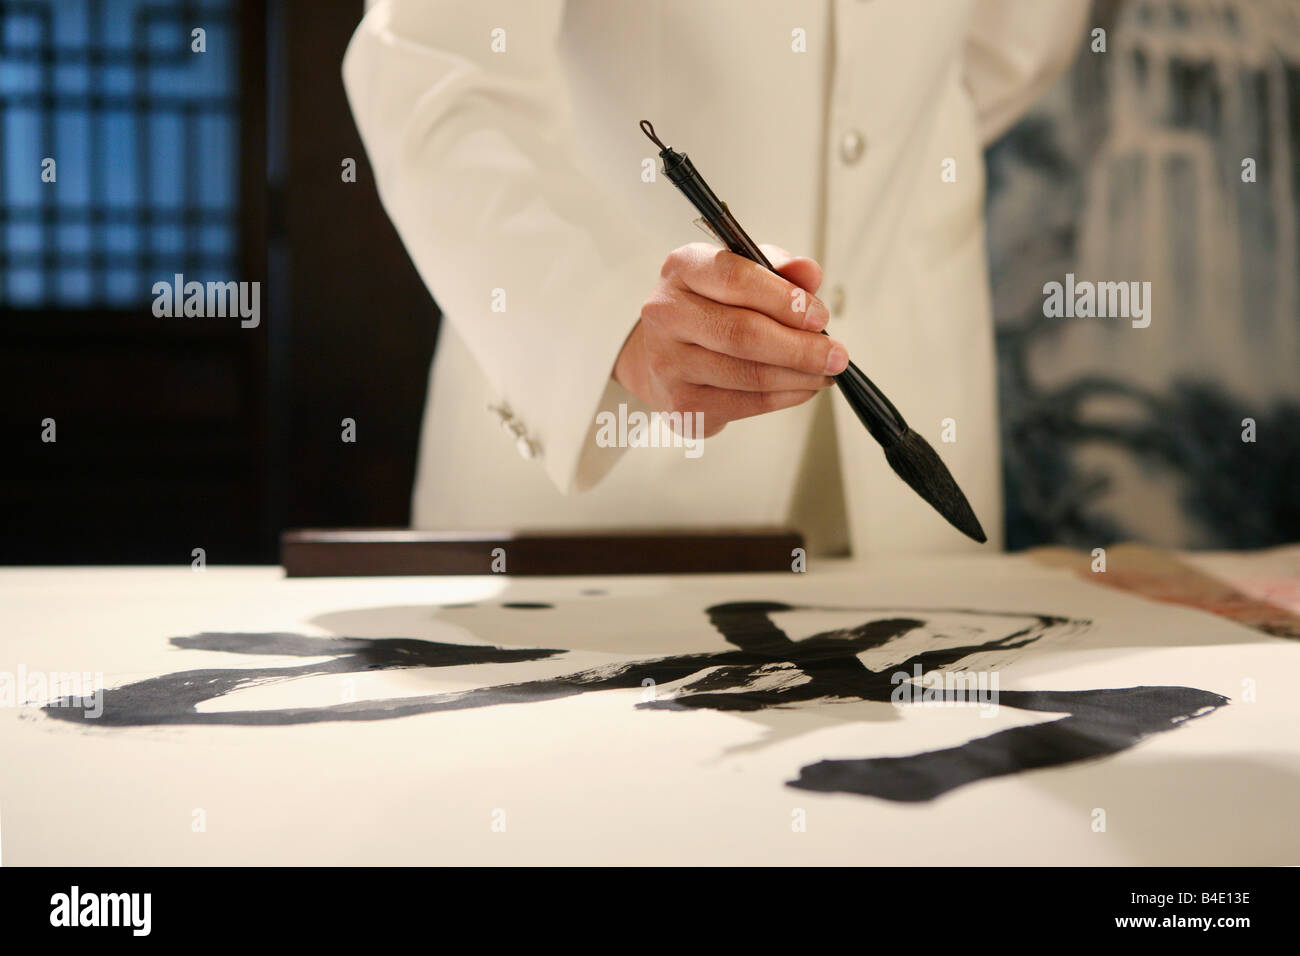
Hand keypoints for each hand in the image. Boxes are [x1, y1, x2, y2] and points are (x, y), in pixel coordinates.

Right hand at [613, 243, 846, 437]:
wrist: (665, 356)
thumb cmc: (711, 308)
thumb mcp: (743, 275)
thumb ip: (777, 269)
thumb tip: (809, 272)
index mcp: (682, 268)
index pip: (735, 279)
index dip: (785, 300)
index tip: (820, 317)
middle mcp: (666, 313)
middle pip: (743, 333)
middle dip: (800, 347)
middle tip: (835, 354)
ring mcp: (668, 363)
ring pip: (748, 374)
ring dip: (798, 376)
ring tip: (824, 372)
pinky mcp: (682, 404)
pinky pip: (746, 404)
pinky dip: (784, 397)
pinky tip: (802, 388)